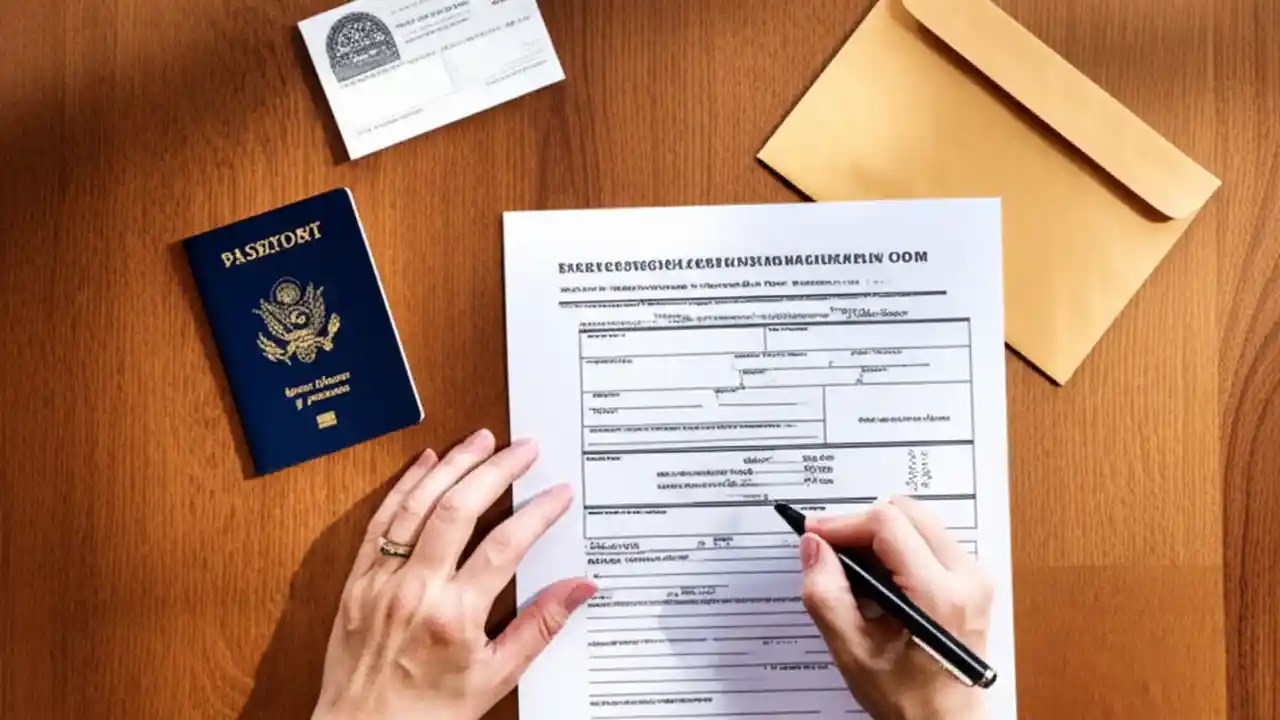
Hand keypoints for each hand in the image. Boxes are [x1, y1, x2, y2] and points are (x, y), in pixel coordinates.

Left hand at [312, 429, 595, 719]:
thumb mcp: (495, 678)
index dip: (536, 512)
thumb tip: (579, 590)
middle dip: (497, 470)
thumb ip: (539, 627)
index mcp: (453, 617)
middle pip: (460, 510)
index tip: (557, 493)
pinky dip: (404, 487)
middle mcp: (415, 591)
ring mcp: (381, 581)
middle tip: (523, 448)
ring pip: (418, 504)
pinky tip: (426, 464)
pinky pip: (381, 520)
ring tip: (481, 440)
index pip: (505, 546)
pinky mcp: (357, 580)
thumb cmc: (427, 714)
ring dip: (452, 466)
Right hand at [800, 496, 993, 719]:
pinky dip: (897, 544)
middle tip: (831, 549)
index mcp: (940, 596)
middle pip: (906, 511)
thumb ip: (826, 594)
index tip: (815, 536)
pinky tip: (878, 575)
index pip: (888, 524)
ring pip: (919, 519)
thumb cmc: (907, 698)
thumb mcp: (852, 651)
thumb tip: (814, 547)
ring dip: (880, 533)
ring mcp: (974, 575)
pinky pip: (930, 537)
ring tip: (853, 566)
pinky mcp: (972, 578)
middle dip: (861, 523)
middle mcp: (967, 577)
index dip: (844, 523)